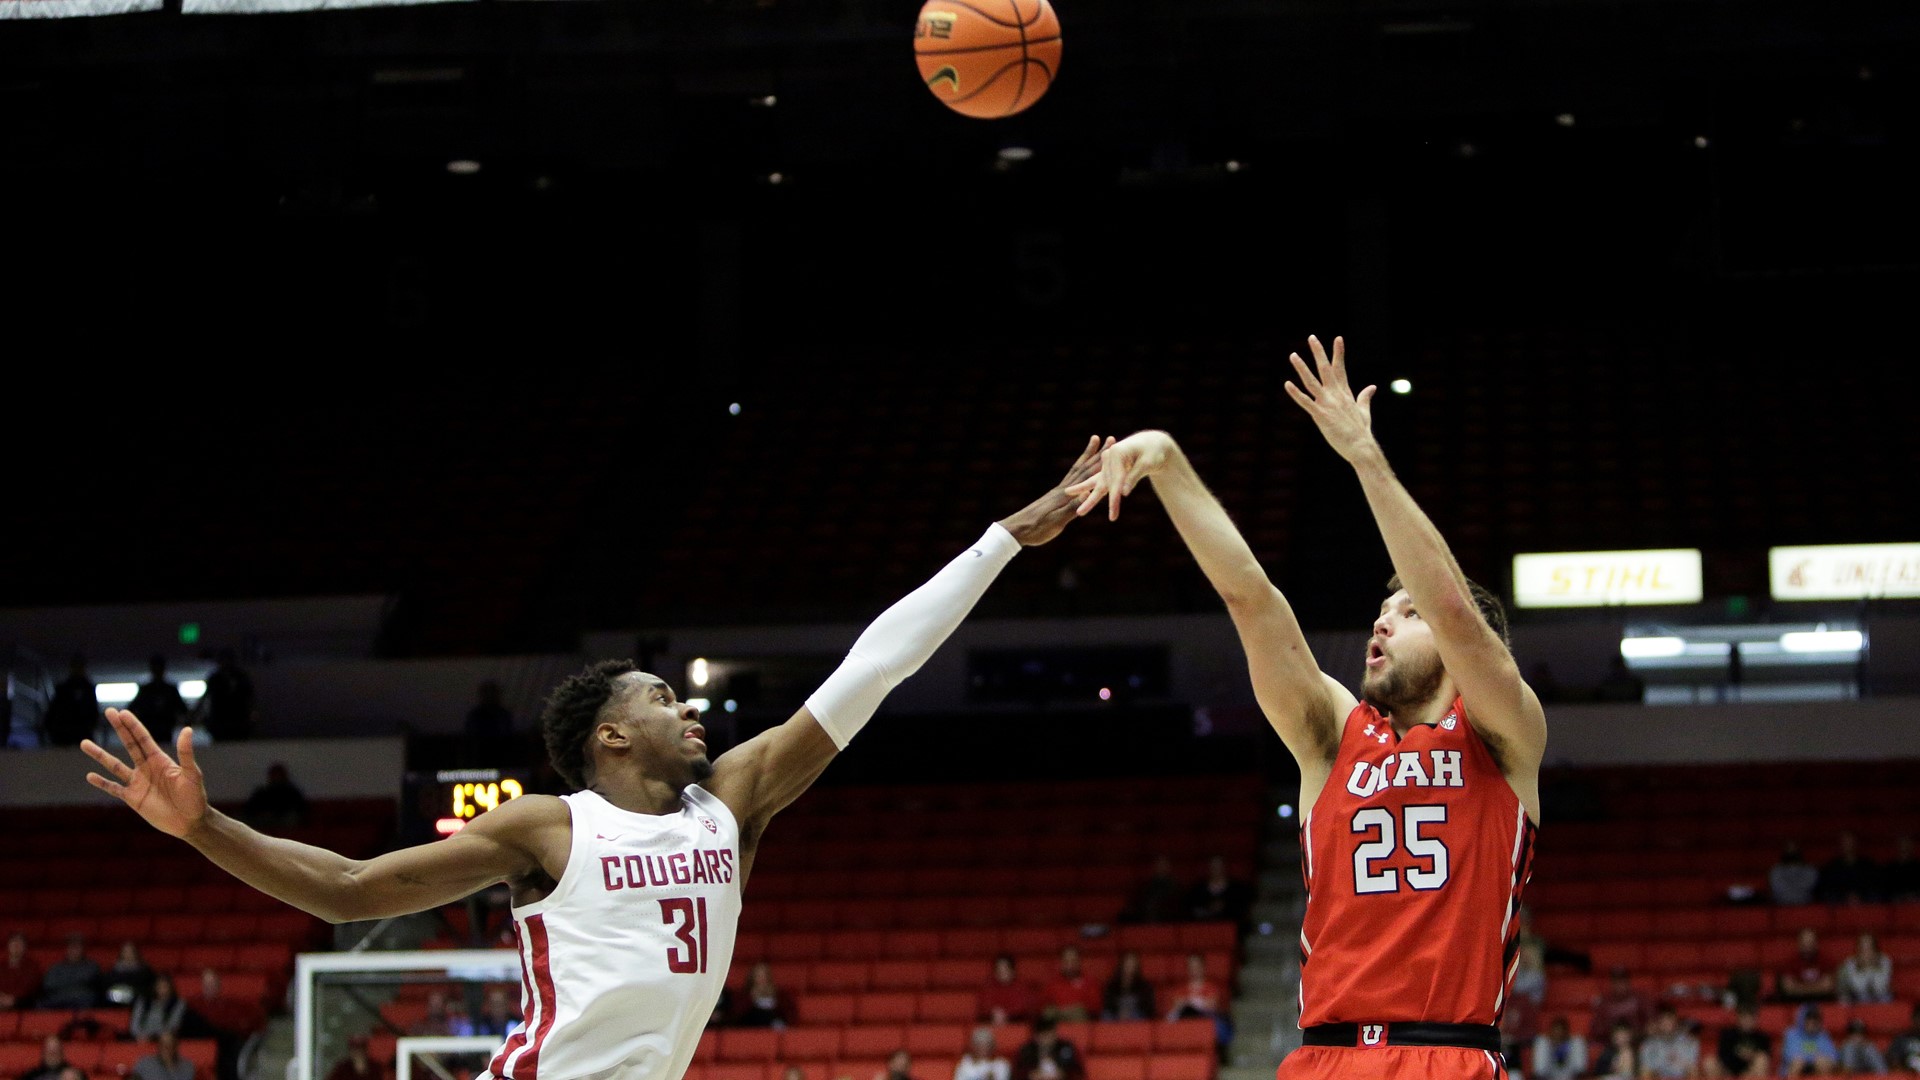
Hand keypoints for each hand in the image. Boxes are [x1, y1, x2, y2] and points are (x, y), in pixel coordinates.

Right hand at [81, 709, 209, 838]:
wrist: (190, 822)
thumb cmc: (195, 796)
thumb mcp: (192, 774)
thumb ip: (186, 754)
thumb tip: (187, 729)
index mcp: (160, 760)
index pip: (143, 738)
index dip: (133, 725)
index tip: (121, 712)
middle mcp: (146, 768)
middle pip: (129, 744)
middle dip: (119, 728)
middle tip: (108, 711)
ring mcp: (138, 782)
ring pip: (114, 765)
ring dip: (100, 755)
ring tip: (84, 743)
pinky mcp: (132, 798)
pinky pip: (114, 788)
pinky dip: (102, 783)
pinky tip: (90, 776)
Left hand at [997, 435, 1112, 545]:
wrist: (1017, 530)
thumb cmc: (1037, 529)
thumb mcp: (1056, 521)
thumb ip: (1072, 507)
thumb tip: (1088, 492)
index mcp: (1065, 493)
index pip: (1086, 473)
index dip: (1098, 460)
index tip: (1109, 446)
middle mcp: (1063, 489)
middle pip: (1083, 467)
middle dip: (1097, 453)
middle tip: (1110, 439)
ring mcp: (1058, 492)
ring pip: (1077, 470)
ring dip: (1088, 458)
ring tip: (1095, 444)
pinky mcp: (1055, 497)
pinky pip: (1072, 480)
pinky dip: (1080, 472)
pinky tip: (1082, 472)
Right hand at [1064, 429, 1177, 521]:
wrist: (1153, 443)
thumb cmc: (1153, 453)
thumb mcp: (1147, 463)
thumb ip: (1133, 477)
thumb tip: (1123, 493)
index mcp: (1117, 452)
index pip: (1116, 479)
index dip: (1115, 497)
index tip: (1113, 513)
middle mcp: (1109, 456)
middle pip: (1103, 482)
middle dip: (1095, 500)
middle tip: (1083, 514)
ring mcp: (1107, 462)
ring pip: (1097, 482)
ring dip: (1087, 495)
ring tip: (1073, 504)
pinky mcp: (1109, 467)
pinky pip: (1099, 480)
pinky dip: (1089, 488)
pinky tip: (1077, 494)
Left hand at [1284, 335, 1380, 464]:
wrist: (1361, 447)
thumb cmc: (1362, 431)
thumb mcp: (1364, 411)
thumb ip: (1365, 397)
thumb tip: (1372, 387)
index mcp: (1345, 393)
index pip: (1340, 369)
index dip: (1338, 353)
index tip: (1337, 338)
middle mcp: (1336, 395)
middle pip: (1326, 369)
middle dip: (1319, 352)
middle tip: (1312, 337)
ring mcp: (1328, 404)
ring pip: (1312, 382)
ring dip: (1302, 368)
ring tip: (1293, 355)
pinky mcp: (1321, 416)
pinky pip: (1306, 402)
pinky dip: (1296, 393)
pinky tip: (1287, 384)